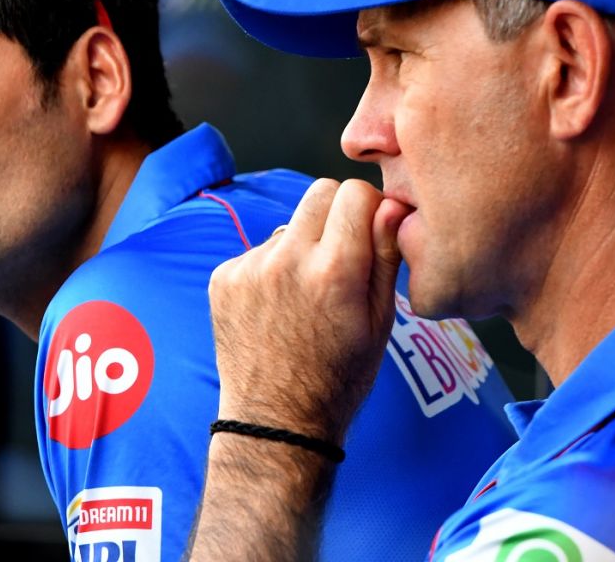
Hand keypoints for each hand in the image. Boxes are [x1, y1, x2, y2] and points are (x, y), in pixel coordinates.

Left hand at [209, 178, 410, 442]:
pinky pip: (259, 251)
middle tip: (342, 254)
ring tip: (307, 296)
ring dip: (302, 246)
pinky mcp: (223, 277)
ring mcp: (250, 267)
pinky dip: (272, 269)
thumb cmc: (340, 377)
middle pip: (319, 192)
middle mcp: (288, 260)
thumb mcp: (381, 322)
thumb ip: (385, 256)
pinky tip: (278, 309)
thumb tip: (391, 205)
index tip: (371, 232)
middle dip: (337, 213)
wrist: (276, 421)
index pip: (355, 192)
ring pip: (289, 226)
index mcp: (335, 270)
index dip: (369, 209)